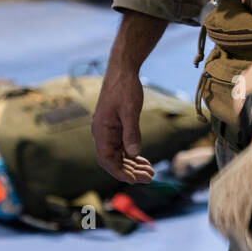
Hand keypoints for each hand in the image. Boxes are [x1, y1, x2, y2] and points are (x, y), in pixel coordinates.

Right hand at [92, 64, 154, 183]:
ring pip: (119, 155)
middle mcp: (102, 133)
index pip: (106, 160)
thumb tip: (133, 154)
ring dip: (133, 165)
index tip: (134, 180)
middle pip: (113, 161)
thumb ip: (131, 132)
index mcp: (101, 130)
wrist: (123, 70)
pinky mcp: (115, 127)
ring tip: (150, 172)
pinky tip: (144, 160)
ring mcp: (108, 130)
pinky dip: (132, 155)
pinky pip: (122, 146)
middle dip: (130, 172)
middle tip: (150, 178)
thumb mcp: (130, 109)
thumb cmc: (124, 87)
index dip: (120, 172)